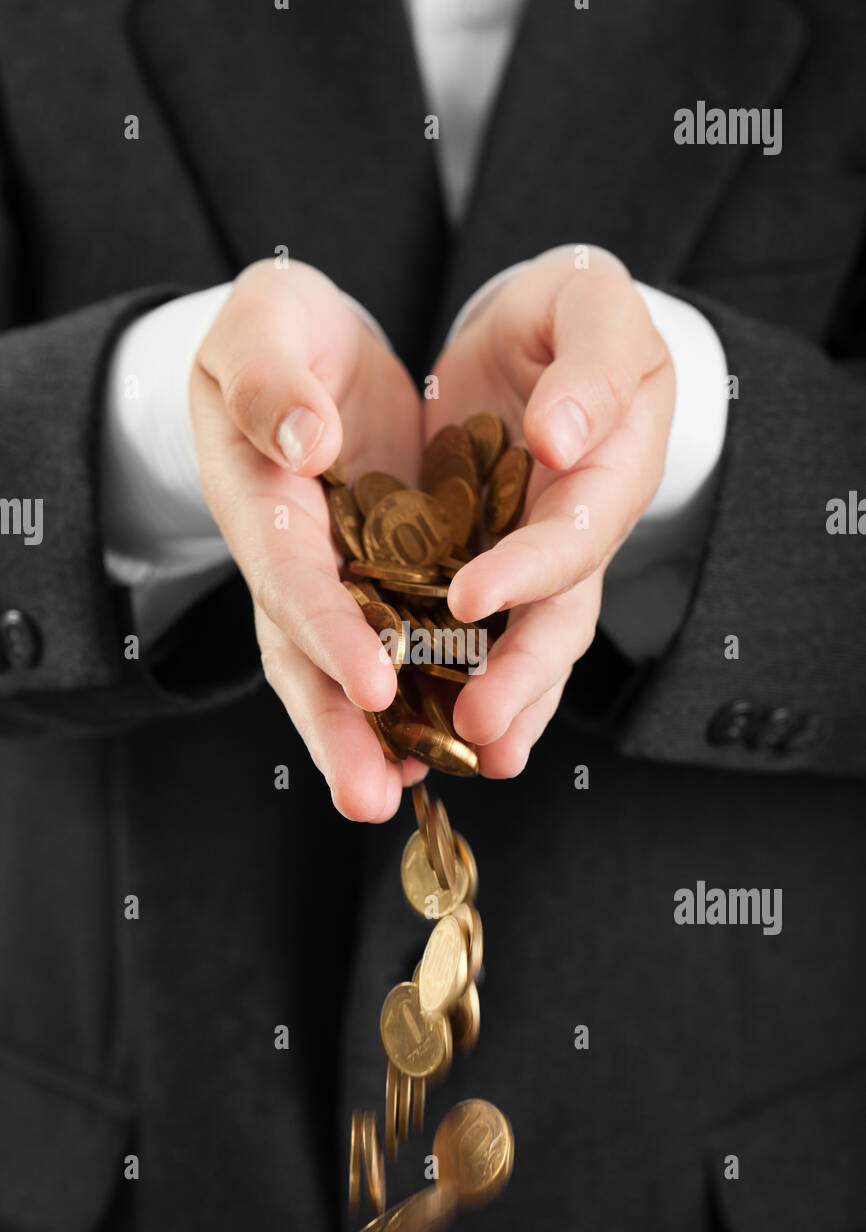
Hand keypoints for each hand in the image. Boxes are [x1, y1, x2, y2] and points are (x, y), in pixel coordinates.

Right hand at [190, 259, 425, 821]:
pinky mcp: (392, 580)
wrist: (312, 356)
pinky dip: (431, 697)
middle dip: (340, 728)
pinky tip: (468, 743)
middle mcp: (299, 557)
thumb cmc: (281, 332)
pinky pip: (410, 648)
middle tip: (370, 797)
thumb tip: (305, 443)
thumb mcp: (265, 323)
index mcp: (262, 498)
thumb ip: (272, 376)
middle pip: (311, 655)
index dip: (327, 629)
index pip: (291, 574)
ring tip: (415, 795)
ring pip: (359, 670)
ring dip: (385, 736)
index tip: (371, 679)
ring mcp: (344, 579)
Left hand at [426, 246, 675, 775]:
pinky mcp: (489, 567)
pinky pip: (480, 635)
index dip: (531, 567)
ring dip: (502, 702)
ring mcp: (535, 557)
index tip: (471, 595)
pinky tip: (431, 735)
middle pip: (561, 614)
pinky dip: (460, 681)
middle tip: (480, 727)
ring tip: (466, 756)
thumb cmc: (568, 308)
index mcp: (611, 464)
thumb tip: (560, 441)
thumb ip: (589, 364)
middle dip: (521, 673)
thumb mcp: (589, 301)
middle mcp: (579, 528)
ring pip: (525, 642)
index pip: (576, 528)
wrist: (538, 334)